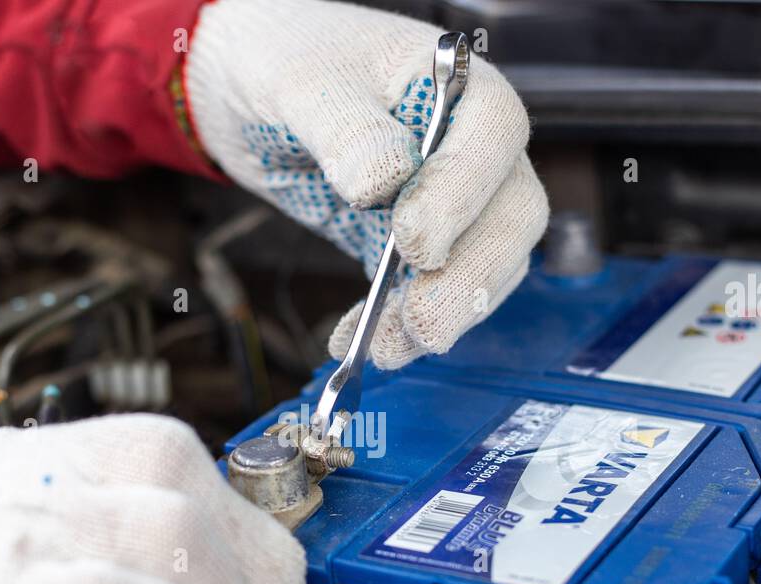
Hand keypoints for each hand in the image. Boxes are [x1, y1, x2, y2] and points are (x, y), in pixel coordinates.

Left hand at [186, 0, 548, 368]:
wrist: (249, 83)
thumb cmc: (287, 58)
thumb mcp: (305, 82)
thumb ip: (346, 126)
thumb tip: (383, 180)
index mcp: (459, 88)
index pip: (494, 140)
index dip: (463, 196)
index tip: (413, 241)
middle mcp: (470, 148)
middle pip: (511, 216)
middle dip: (471, 278)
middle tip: (423, 323)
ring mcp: (450, 203)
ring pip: (482, 266)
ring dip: (440, 314)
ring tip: (386, 349)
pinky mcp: (412, 245)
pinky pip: (427, 291)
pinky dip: (399, 324)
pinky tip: (360, 342)